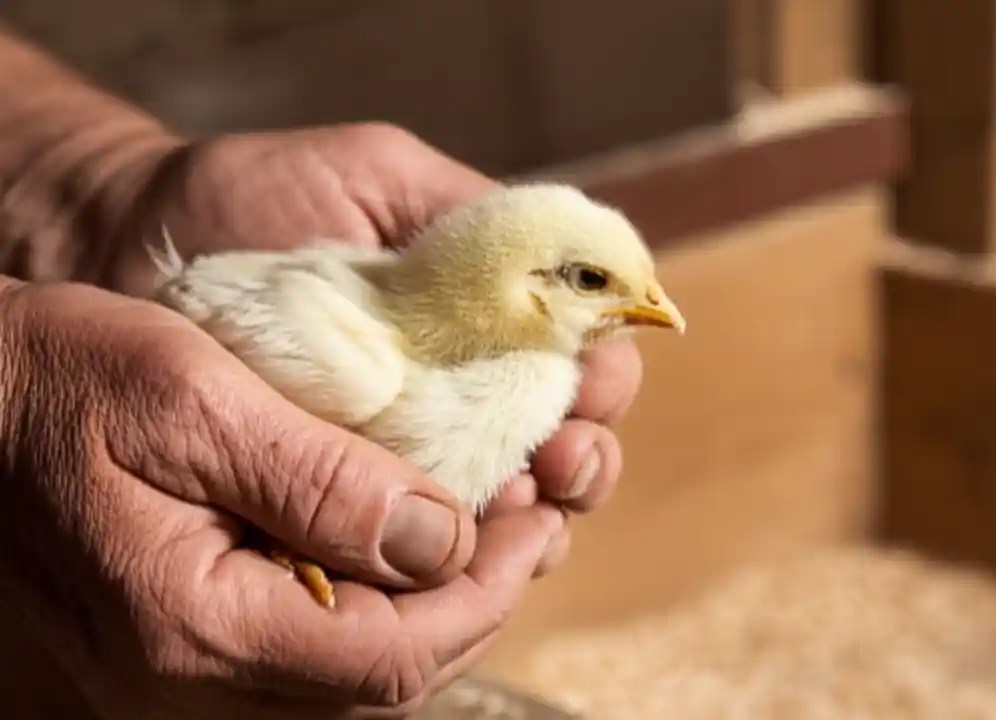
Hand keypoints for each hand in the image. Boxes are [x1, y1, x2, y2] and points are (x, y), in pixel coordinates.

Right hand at [0, 280, 562, 717]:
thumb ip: (317, 479)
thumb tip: (441, 539)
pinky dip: (381, 607)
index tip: (532, 515)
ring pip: (353, 678)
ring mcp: (180, 677)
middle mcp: (186, 679)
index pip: (390, 657)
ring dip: (438, 607)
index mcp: (191, 623)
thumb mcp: (188, 396)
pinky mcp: (181, 649)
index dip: (484, 592)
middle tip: (529, 516)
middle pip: (383, 682)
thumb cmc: (55, 378)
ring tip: (487, 526)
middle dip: (476, 601)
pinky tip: (406, 543)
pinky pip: (311, 656)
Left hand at [96, 122, 641, 570]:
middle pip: (563, 448)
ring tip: (518, 517)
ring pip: (504, 512)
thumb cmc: (253, 199)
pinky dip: (442, 562)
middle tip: (561, 469)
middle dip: (581, 465)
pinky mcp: (341, 504)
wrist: (122, 248)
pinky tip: (444, 559)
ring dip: (531, 523)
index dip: (601, 386)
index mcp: (489, 319)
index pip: (580, 362)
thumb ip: (474, 213)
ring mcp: (407, 457)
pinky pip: (411, 548)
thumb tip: (576, 265)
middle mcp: (463, 393)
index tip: (588, 396)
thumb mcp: (375, 175)